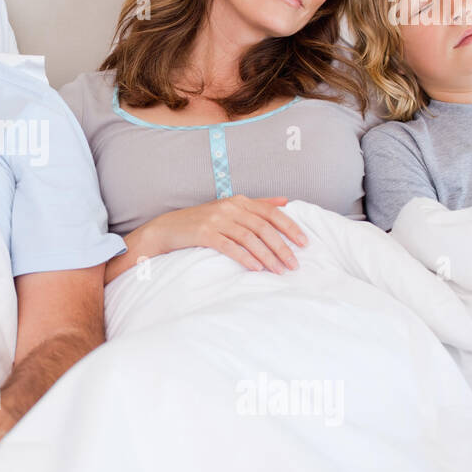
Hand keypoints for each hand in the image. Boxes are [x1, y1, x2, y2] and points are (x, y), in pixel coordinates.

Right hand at [149, 195, 307, 273]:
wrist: (167, 229)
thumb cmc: (201, 221)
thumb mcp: (230, 208)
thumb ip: (257, 204)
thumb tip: (285, 201)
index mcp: (239, 201)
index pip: (271, 213)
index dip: (290, 227)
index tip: (304, 243)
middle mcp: (229, 207)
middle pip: (263, 227)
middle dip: (282, 247)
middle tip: (294, 265)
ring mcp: (216, 219)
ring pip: (250, 238)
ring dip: (267, 256)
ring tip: (279, 271)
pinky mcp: (204, 233)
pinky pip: (230, 246)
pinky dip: (245, 257)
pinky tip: (256, 268)